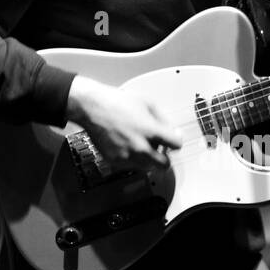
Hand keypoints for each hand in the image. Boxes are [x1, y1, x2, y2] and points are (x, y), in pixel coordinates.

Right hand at [67, 76, 182, 169]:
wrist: (92, 108)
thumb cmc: (117, 102)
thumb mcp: (147, 103)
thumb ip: (163, 120)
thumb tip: (172, 131)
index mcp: (151, 131)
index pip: (176, 145)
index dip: (176, 141)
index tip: (173, 139)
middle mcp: (140, 147)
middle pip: (164, 165)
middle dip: (165, 157)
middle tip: (162, 150)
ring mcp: (127, 156)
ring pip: (148, 168)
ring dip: (149, 159)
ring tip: (142, 146)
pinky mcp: (115, 161)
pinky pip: (131, 166)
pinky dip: (134, 159)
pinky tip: (129, 146)